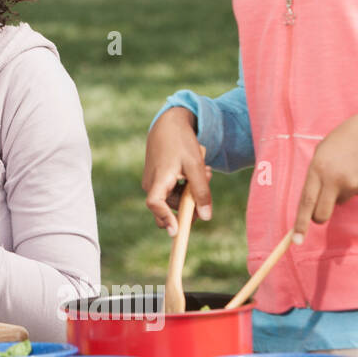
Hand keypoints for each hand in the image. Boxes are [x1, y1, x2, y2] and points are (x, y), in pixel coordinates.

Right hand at [142, 107, 212, 235]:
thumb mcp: (196, 165)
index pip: (156, 205)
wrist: (168, 124)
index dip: (165, 218)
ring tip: (203, 171)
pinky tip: (193, 171)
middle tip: (206, 180)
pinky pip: (173, 192)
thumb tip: (206, 218)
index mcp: (158, 179)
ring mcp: (153, 182)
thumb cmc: (181, 142)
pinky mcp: (157, 179)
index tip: (177, 232)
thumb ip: (202, 191)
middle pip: (171, 207)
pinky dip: (185, 186)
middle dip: (190, 202)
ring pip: (174, 200)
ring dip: (190, 192)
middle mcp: (151, 184)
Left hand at [293, 106, 357, 235]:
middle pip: (322, 213)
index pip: (306, 202)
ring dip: (340, 192)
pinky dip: (355, 185)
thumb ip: (316, 177)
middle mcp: (334, 180)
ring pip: (340, 202)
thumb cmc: (344, 139)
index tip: (296, 240)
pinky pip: (355, 193)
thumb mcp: (322, 153)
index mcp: (318, 170)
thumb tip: (315, 201)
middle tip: (319, 213)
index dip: (300, 223)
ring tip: (347, 169)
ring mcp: (353, 185)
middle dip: (319, 218)